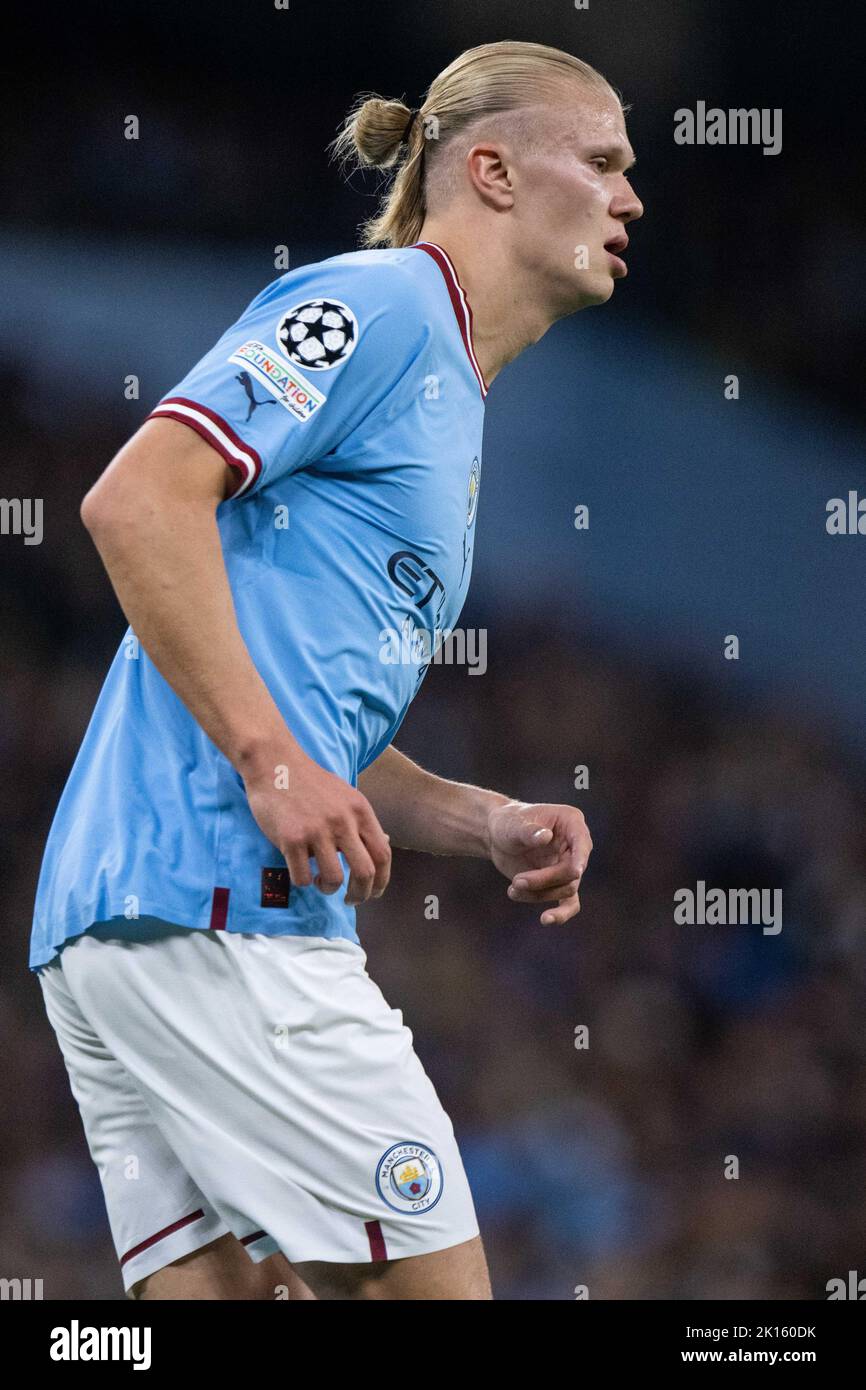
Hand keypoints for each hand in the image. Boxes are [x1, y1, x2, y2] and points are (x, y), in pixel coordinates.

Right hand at [244, 750, 390, 905]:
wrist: (274, 763)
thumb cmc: (310, 781)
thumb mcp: (346, 795)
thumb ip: (362, 821)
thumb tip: (385, 844)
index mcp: (360, 811)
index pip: (383, 854)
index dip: (382, 880)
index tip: (374, 892)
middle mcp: (343, 821)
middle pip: (365, 872)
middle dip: (361, 894)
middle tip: (351, 900)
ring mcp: (317, 831)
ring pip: (334, 879)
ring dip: (329, 889)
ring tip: (322, 883)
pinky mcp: (291, 839)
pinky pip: (303, 877)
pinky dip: (304, 881)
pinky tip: (301, 872)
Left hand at [487, 800, 592, 924]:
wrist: (497, 838)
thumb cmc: (508, 823)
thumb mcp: (513, 824)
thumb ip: (528, 831)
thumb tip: (545, 836)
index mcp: (572, 823)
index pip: (582, 844)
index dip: (580, 858)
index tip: (575, 871)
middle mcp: (576, 846)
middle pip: (571, 872)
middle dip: (544, 880)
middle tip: (516, 881)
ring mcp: (569, 867)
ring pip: (565, 890)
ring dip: (538, 893)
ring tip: (512, 888)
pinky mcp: (558, 885)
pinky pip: (567, 904)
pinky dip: (559, 914)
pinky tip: (546, 920)